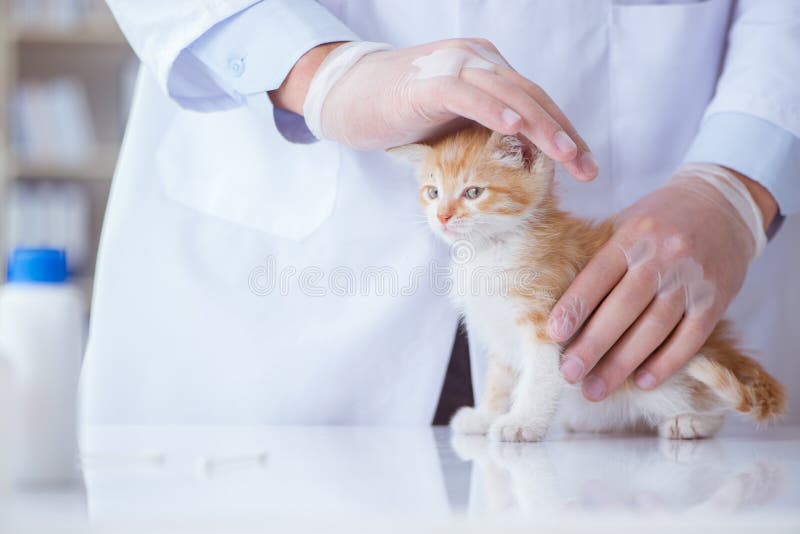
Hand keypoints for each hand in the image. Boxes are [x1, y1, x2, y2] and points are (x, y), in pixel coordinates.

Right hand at [271, 39, 597, 180]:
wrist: (348, 94)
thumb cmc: (399, 113)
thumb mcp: (452, 123)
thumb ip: (482, 131)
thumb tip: (513, 162)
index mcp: (488, 71)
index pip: (535, 103)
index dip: (562, 134)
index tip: (583, 166)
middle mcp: (479, 62)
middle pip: (533, 99)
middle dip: (563, 136)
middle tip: (587, 169)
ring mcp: (455, 67)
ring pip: (509, 95)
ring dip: (540, 128)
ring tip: (566, 156)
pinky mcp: (429, 80)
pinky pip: (468, 95)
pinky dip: (493, 110)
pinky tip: (515, 130)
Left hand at [547, 164, 774, 400]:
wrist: (723, 205)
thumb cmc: (660, 220)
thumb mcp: (627, 224)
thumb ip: (601, 257)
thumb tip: (561, 304)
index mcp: (633, 235)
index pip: (599, 275)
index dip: (575, 306)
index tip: (553, 335)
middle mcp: (664, 256)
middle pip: (624, 308)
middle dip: (593, 345)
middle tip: (569, 374)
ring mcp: (693, 279)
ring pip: (654, 328)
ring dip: (622, 364)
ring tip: (595, 389)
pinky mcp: (717, 299)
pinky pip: (690, 337)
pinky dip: (666, 362)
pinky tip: (642, 381)